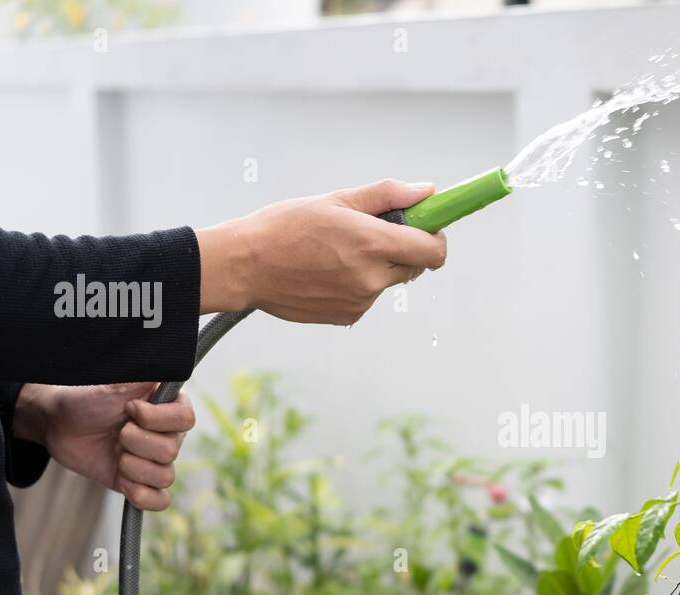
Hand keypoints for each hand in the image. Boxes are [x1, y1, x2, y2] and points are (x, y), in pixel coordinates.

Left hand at [15, 383, 195, 510]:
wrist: (58, 423)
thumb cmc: (86, 398)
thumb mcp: (115, 381)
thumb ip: (146, 375)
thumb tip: (169, 360)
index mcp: (169, 408)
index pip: (186, 419)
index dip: (157, 419)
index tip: (130, 409)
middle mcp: (168, 435)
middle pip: (171, 451)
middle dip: (134, 442)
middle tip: (116, 430)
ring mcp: (154, 461)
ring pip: (164, 476)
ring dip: (131, 466)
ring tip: (114, 452)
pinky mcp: (140, 483)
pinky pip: (159, 500)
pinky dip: (141, 495)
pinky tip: (124, 480)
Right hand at [195, 179, 448, 324]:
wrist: (244, 266)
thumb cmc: (284, 227)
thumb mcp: (335, 200)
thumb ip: (387, 196)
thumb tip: (427, 191)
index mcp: (372, 243)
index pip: (434, 251)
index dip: (435, 237)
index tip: (427, 226)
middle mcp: (371, 277)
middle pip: (415, 266)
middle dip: (403, 248)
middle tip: (371, 232)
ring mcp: (360, 301)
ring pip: (387, 281)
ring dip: (375, 266)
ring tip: (335, 252)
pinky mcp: (347, 317)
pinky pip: (367, 297)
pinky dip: (356, 284)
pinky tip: (325, 272)